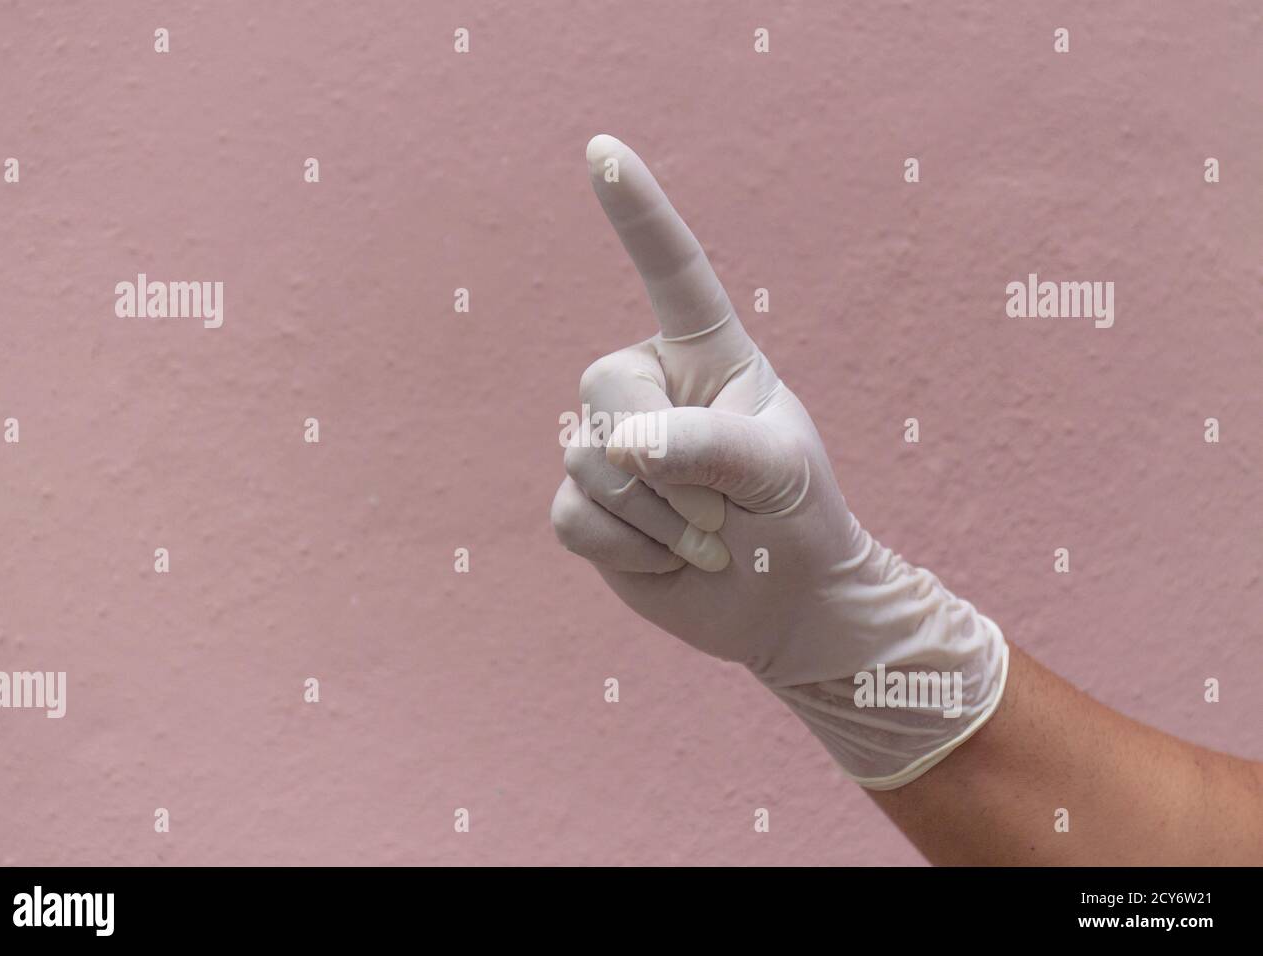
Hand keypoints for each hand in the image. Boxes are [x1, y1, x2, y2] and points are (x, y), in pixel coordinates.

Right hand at [551, 134, 858, 673]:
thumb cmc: (794, 519)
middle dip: (663, 464)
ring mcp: (611, 448)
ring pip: (588, 463)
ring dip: (659, 520)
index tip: (601, 150)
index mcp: (706, 355)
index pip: (671, 272)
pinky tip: (666, 559)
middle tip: (723, 509)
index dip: (637, 213)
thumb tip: (621, 443)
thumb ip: (709, 443)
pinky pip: (572, 515)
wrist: (782, 604)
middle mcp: (650, 390)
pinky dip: (628, 549)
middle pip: (602, 390)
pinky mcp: (586, 507)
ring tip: (706, 537)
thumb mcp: (777, 470)